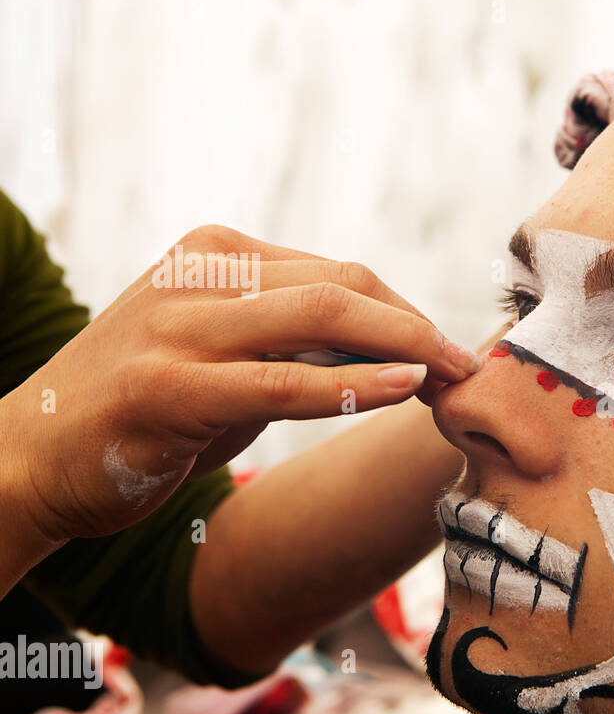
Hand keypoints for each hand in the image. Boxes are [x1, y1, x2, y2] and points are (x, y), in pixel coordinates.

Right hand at [0, 224, 478, 544]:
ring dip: (404, 348)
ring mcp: (178, 327)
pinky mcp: (168, 387)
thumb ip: (294, 340)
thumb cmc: (144, 413)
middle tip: (469, 370)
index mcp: (215, 253)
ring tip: (454, 381)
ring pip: (321, 315)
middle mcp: (199, 275)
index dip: (408, 314)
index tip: (452, 354)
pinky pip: (280, 380)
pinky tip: (404, 390)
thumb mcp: (224, 357)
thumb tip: (394, 349)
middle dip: (420, 327)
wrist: (31, 459)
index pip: (340, 273)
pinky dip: (351, 383)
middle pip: (343, 284)